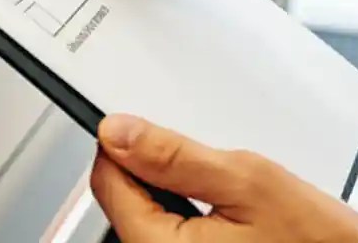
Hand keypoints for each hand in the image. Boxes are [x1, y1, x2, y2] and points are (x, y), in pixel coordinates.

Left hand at [91, 114, 357, 242]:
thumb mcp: (250, 182)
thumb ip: (175, 155)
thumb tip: (118, 131)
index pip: (107, 181)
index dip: (124, 142)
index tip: (145, 125)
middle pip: (126, 199)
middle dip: (157, 169)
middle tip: (208, 161)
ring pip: (152, 215)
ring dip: (178, 191)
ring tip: (229, 189)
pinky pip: (176, 234)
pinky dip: (195, 213)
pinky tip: (231, 212)